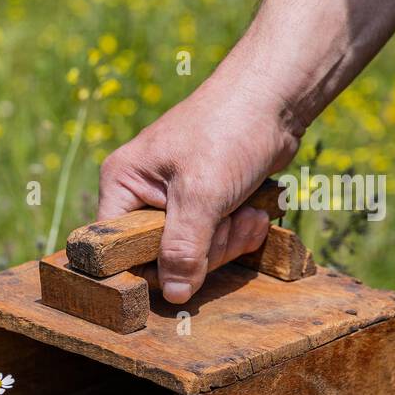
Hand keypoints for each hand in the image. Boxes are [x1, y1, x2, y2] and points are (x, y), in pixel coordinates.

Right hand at [96, 76, 301, 303]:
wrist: (276, 98)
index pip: (118, 248)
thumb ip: (182, 249)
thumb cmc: (229, 131)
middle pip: (158, 256)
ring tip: (246, 214)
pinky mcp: (205, 203)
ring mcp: (174, 199)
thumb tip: (172, 296)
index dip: (148, 267)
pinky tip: (254, 213)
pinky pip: (213, 239)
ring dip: (225, 241)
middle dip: (202, 250)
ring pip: (191, 252)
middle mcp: (141, 193)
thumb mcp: (201, 195)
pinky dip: (237, 232)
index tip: (183, 269)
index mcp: (122, 184)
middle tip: (227, 225)